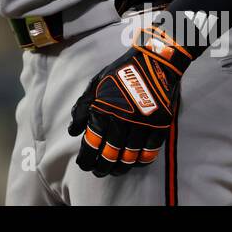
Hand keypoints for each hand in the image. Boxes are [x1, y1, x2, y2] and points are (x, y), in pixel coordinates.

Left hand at [66, 23, 193, 177]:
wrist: (153, 60)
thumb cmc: (121, 71)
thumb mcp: (96, 84)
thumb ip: (82, 108)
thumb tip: (73, 131)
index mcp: (103, 110)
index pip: (92, 143)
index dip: (87, 157)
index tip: (84, 164)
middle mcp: (121, 120)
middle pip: (110, 154)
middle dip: (102, 166)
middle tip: (98, 172)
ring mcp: (142, 123)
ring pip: (130, 155)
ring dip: (121, 167)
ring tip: (115, 171)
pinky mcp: (159, 124)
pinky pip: (150, 150)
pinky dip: (142, 159)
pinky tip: (136, 163)